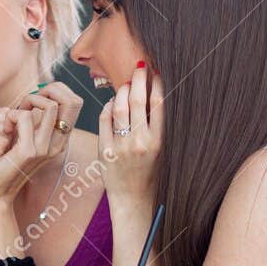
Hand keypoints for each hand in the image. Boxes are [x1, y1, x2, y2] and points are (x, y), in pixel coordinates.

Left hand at [0, 92, 69, 206]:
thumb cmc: (1, 163)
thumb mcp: (22, 137)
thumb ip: (33, 120)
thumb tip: (34, 94)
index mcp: (60, 139)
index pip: (75, 102)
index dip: (56, 90)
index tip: (33, 98)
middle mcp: (58, 143)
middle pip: (73, 101)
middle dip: (49, 90)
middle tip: (26, 101)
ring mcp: (46, 148)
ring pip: (50, 106)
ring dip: (29, 101)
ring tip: (13, 115)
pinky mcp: (29, 152)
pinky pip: (26, 117)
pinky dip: (12, 114)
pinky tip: (4, 128)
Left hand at [98, 65, 162, 208]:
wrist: (133, 198)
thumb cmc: (151, 172)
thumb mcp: (162, 150)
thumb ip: (158, 126)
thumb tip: (153, 95)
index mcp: (159, 140)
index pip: (159, 104)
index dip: (157, 83)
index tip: (157, 71)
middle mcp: (140, 142)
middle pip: (138, 100)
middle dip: (139, 79)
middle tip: (140, 67)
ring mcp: (121, 146)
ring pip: (120, 108)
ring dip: (123, 90)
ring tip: (127, 83)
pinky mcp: (105, 150)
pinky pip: (105, 120)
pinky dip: (109, 106)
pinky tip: (113, 101)